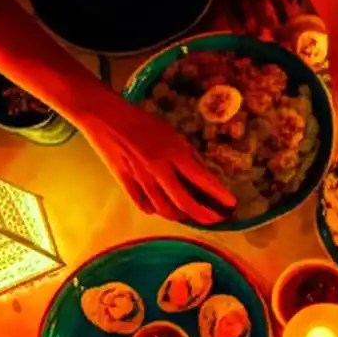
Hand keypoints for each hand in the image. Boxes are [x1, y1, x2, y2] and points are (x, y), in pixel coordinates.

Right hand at [78, 105, 235, 224]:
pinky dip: (157, 211)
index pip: (202, 179)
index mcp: (173, 153)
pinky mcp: (125, 183)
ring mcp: (140, 179)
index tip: (232, 204)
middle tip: (216, 219)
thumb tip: (204, 177)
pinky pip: (144, 205)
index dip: (218, 194)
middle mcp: (158, 169)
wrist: (105, 117)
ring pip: (164, 209)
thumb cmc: (143, 122)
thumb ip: (188, 156)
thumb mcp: (173, 134)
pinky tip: (166, 210)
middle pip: (184, 202)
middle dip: (203, 215)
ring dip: (183, 216)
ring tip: (194, 216)